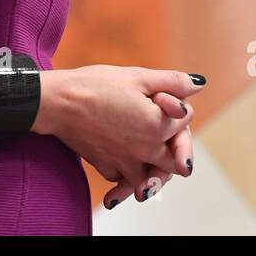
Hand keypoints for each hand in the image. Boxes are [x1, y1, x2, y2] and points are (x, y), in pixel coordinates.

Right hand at [34, 65, 204, 204]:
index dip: (177, 105)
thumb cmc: (95, 85)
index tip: (160, 96)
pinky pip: (124, 178)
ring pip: (152, 180)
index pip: (185, 120)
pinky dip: (127, 172)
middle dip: (177, 148)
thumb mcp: (137, 76)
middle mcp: (146, 151)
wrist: (57, 102)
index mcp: (157, 126)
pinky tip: (123, 158)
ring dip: (154, 170)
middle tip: (169, 136)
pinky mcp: (107, 167)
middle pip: (178, 163)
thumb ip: (173, 82)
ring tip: (150, 159)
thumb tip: (198, 85)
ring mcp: (126, 163)